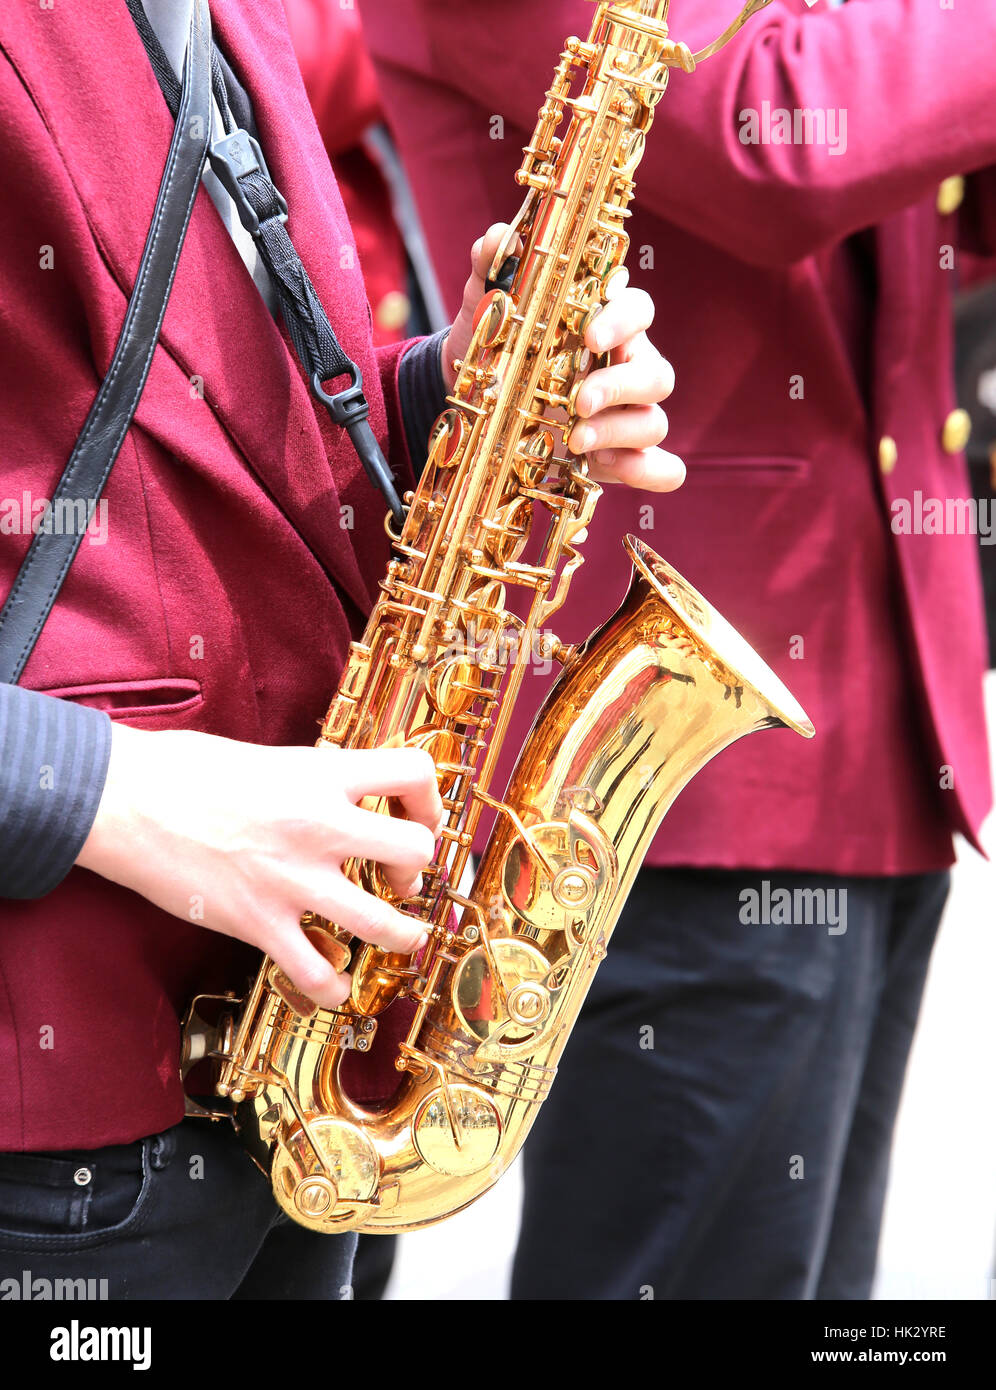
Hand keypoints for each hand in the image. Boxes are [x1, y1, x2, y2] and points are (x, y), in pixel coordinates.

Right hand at [76, 725, 443, 1009]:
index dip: (430, 799)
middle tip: (400, 880)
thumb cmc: (184, 770)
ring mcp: (292, 878)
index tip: (417, 817)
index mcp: (323, 774)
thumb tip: (345, 796)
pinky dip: (334, 987)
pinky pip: (317, 974)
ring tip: (402, 937)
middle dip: (419, 871)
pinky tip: (335, 980)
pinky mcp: (259, 922)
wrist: (123, 800)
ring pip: (385, 923)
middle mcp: (320, 825)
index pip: (415, 773)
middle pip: (416, 850)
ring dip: (404, 936)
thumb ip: (315, 779)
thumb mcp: (269, 757)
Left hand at [444, 224, 683, 491]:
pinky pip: (662, 468)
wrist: (478, 401)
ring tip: (574, 440)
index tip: (588, 336)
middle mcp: (626, 368)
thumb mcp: (484, 308)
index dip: (623, 320)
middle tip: (578, 402)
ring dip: (619, 433)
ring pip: (655, 421)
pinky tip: (608, 469)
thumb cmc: (496, 347)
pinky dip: (647, 471)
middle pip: (656, 373)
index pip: (639, 310)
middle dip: (620, 387)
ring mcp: (628, 416)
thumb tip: (497, 239)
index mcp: (605, 325)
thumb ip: (491, 270)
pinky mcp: (622, 458)